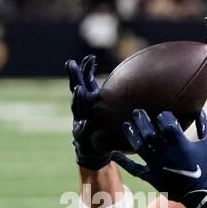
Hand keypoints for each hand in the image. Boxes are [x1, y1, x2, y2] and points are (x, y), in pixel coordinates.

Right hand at [66, 55, 109, 169]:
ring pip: (77, 107)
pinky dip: (83, 126)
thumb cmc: (105, 126)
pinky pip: (82, 130)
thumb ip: (117, 96)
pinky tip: (85, 122)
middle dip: (74, 76)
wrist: (96, 149)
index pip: (86, 80)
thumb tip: (135, 76)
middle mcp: (83, 107)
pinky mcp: (82, 135)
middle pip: (77, 89)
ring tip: (79, 89)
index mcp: (90, 99)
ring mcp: (80, 119)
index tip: (91, 57)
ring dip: (78, 98)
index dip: (87, 69)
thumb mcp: (111, 109)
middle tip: (71, 64)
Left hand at [112, 109, 206, 207]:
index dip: (164, 116)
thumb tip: (199, 111)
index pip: (168, 124)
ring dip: (131, 134)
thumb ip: (204, 127)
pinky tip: (113, 153)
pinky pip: (135, 168)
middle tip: (137, 112)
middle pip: (149, 132)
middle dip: (142, 120)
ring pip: (139, 146)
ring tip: (126, 124)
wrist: (200, 191)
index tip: (163, 115)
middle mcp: (166, 153)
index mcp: (181, 144)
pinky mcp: (151, 175)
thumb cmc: (205, 167)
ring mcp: (156, 165)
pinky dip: (123, 162)